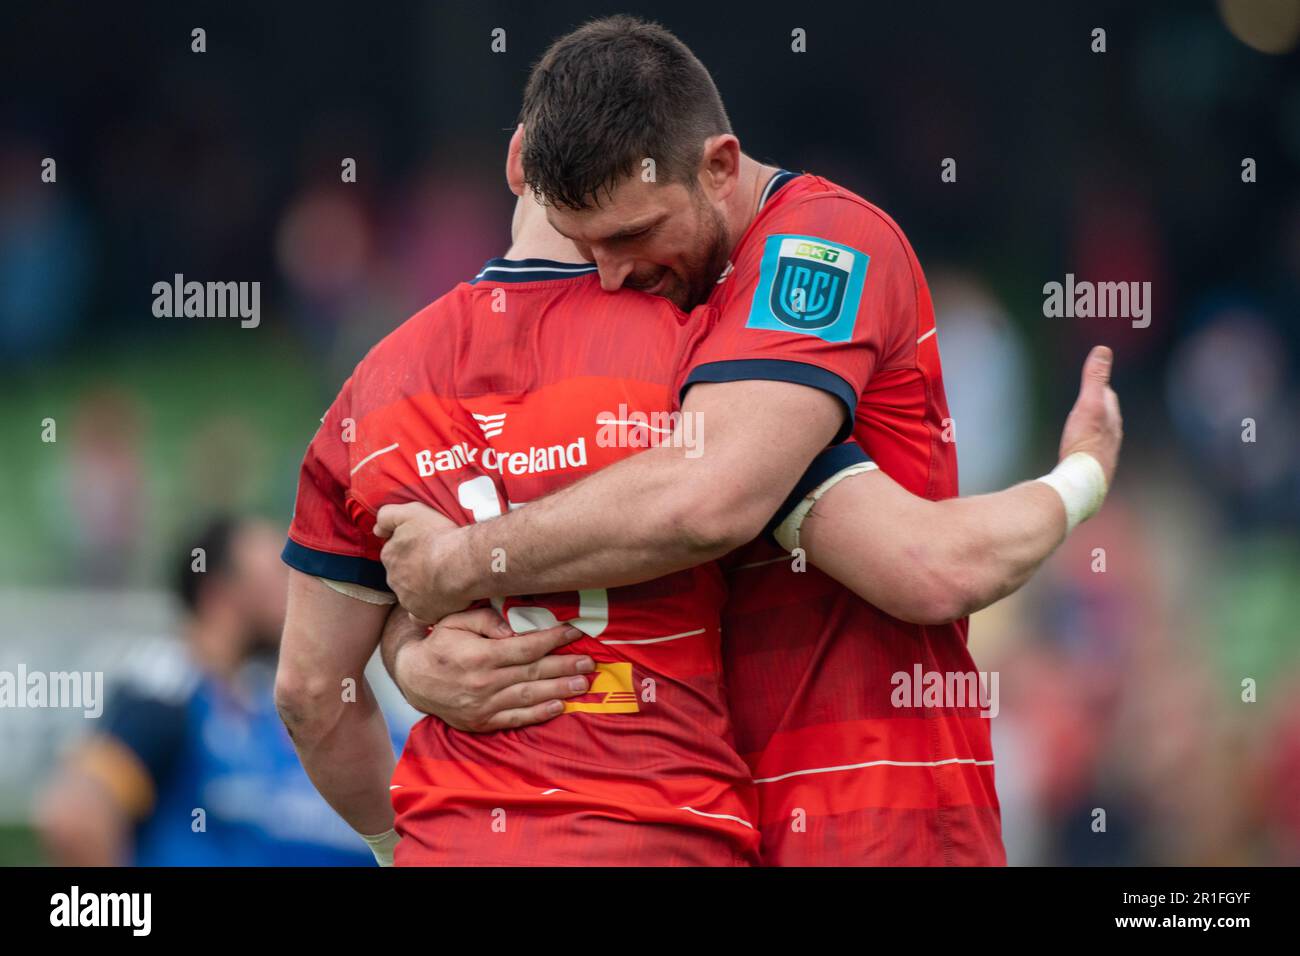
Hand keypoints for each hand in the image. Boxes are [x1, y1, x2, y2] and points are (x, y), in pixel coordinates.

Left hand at [374, 502, 463, 622]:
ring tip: (445, 580)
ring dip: (422, 589)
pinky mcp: (422, 614)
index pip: (394, 553)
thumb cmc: (439, 536)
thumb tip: (376, 530)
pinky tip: (440, 603)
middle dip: (415, 570)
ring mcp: (407, 598)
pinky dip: (427, 611)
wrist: (460, 564)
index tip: (427, 546)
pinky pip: (420, 616)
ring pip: (410, 594)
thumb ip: (387, 516)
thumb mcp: (410, 511)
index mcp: (390, 555)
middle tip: (438, 563)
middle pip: (402, 575)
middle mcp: (393, 579)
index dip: (411, 549)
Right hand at [386, 606, 594, 731]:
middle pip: (533, 673)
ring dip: (559, 690)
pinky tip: (559, 706)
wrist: (413, 679)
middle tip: (590, 662)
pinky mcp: (482, 722)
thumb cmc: (440, 644)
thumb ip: (484, 619)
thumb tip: (511, 629)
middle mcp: (484, 683)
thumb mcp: (454, 621)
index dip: (553, 639)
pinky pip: (516, 718)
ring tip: (583, 684)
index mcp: (480, 655)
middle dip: (564, 666)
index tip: (574, 631)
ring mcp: (484, 705)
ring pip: (529, 697)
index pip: (525, 647)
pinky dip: (539, 714)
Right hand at [1059, 345, 1122, 486]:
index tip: (1095, 381)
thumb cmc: (1085, 442)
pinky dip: (1084, 449)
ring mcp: (1103, 457)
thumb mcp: (1089, 404)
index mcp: (1112, 421)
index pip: (1109, 397)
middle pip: (1106, 418)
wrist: (1082, 482)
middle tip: (1088, 400)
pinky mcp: (1092, 472)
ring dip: (1092, 431)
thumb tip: (1103, 350)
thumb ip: (1095, 378)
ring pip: (1099, 438)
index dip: (1101, 388)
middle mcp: (1111, 439)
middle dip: (1099, 408)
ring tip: (1081, 427)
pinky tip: (1075, 455)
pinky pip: (1089, 455)